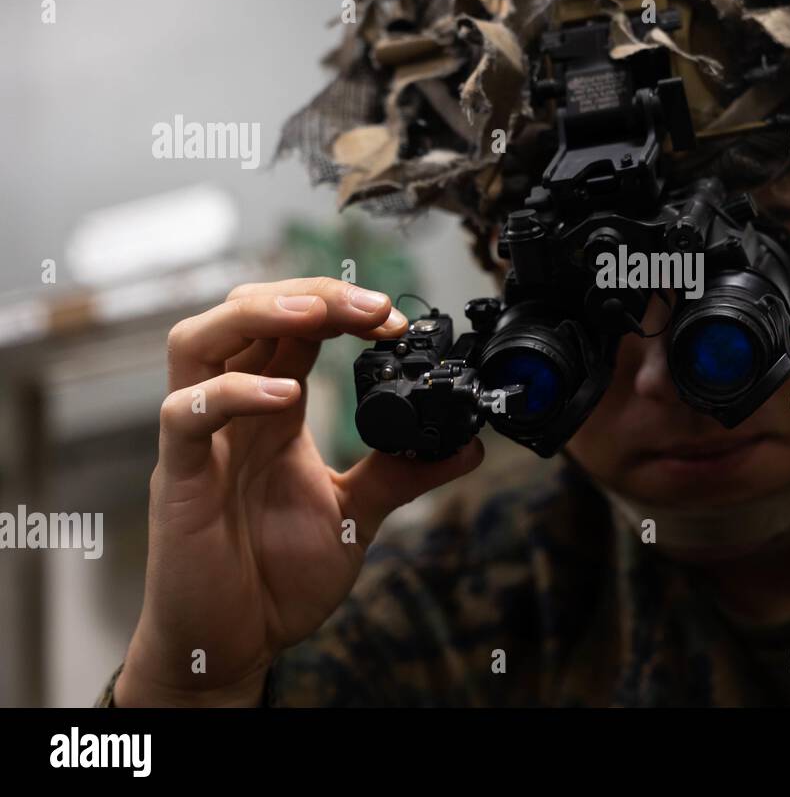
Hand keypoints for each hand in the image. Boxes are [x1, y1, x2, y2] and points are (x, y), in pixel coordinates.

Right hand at [114, 277, 483, 705]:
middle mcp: (233, 414)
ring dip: (257, 314)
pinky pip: (185, 415)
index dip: (342, 309)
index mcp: (273, 413)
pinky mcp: (176, 478)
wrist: (235, 644)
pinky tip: (282, 394)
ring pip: (196, 342)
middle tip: (370, 306)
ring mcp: (201, 441)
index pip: (296, 329)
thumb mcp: (356, 516)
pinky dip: (231, 393)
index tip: (394, 322)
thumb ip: (400, 475)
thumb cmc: (276, 578)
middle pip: (246, 314)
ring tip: (316, 314)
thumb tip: (464, 447)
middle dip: (309, 295)